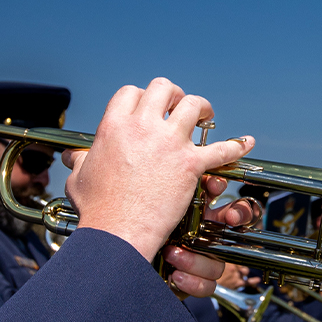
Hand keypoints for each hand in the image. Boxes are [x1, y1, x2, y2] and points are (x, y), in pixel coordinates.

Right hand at [60, 76, 253, 259]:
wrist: (116, 233)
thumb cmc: (97, 211)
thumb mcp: (79, 179)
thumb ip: (81, 162)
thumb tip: (76, 158)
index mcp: (114, 126)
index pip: (132, 92)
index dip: (143, 98)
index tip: (150, 109)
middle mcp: (142, 126)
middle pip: (165, 88)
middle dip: (174, 95)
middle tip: (179, 108)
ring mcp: (168, 143)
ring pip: (194, 106)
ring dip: (202, 109)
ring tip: (206, 117)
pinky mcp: (190, 165)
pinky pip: (221, 149)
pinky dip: (236, 146)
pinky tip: (245, 143)